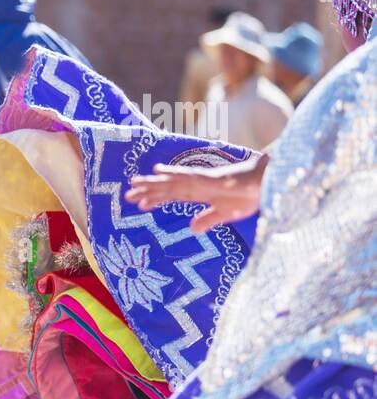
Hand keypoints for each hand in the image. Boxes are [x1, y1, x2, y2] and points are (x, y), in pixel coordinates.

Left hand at [125, 155, 266, 233]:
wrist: (271, 183)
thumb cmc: (252, 195)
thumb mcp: (227, 214)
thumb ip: (209, 219)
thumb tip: (192, 228)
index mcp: (202, 193)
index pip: (174, 196)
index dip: (156, 200)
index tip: (139, 205)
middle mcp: (198, 184)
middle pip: (168, 188)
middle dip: (148, 191)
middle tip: (127, 195)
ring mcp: (203, 180)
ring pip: (172, 181)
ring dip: (153, 182)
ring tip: (133, 183)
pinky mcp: (211, 178)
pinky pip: (189, 175)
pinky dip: (173, 173)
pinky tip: (158, 170)